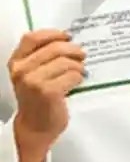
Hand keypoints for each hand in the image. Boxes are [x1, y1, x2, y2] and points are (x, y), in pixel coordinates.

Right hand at [8, 30, 84, 150]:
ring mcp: (34, 81)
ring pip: (66, 62)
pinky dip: (79, 78)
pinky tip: (77, 83)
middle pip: (55, 48)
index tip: (67, 36)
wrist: (35, 127)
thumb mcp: (31, 75)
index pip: (32, 38)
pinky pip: (73, 75)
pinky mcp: (49, 92)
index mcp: (16, 63)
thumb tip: (67, 39)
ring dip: (78, 66)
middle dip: (74, 50)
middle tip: (82, 55)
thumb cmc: (37, 99)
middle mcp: (21, 71)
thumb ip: (41, 57)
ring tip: (79, 72)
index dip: (53, 34)